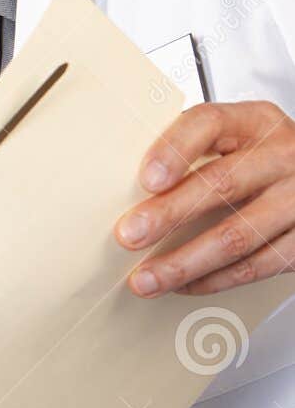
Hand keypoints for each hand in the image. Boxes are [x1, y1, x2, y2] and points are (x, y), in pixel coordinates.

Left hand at [116, 101, 294, 295]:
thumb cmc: (265, 158)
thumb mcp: (239, 138)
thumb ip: (193, 151)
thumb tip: (127, 188)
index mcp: (255, 122)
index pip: (210, 123)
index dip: (175, 150)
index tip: (146, 179)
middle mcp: (281, 156)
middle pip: (222, 184)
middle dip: (169, 214)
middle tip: (129, 235)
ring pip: (236, 236)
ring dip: (184, 262)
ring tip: (146, 278)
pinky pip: (255, 267)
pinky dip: (214, 280)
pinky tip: (184, 285)